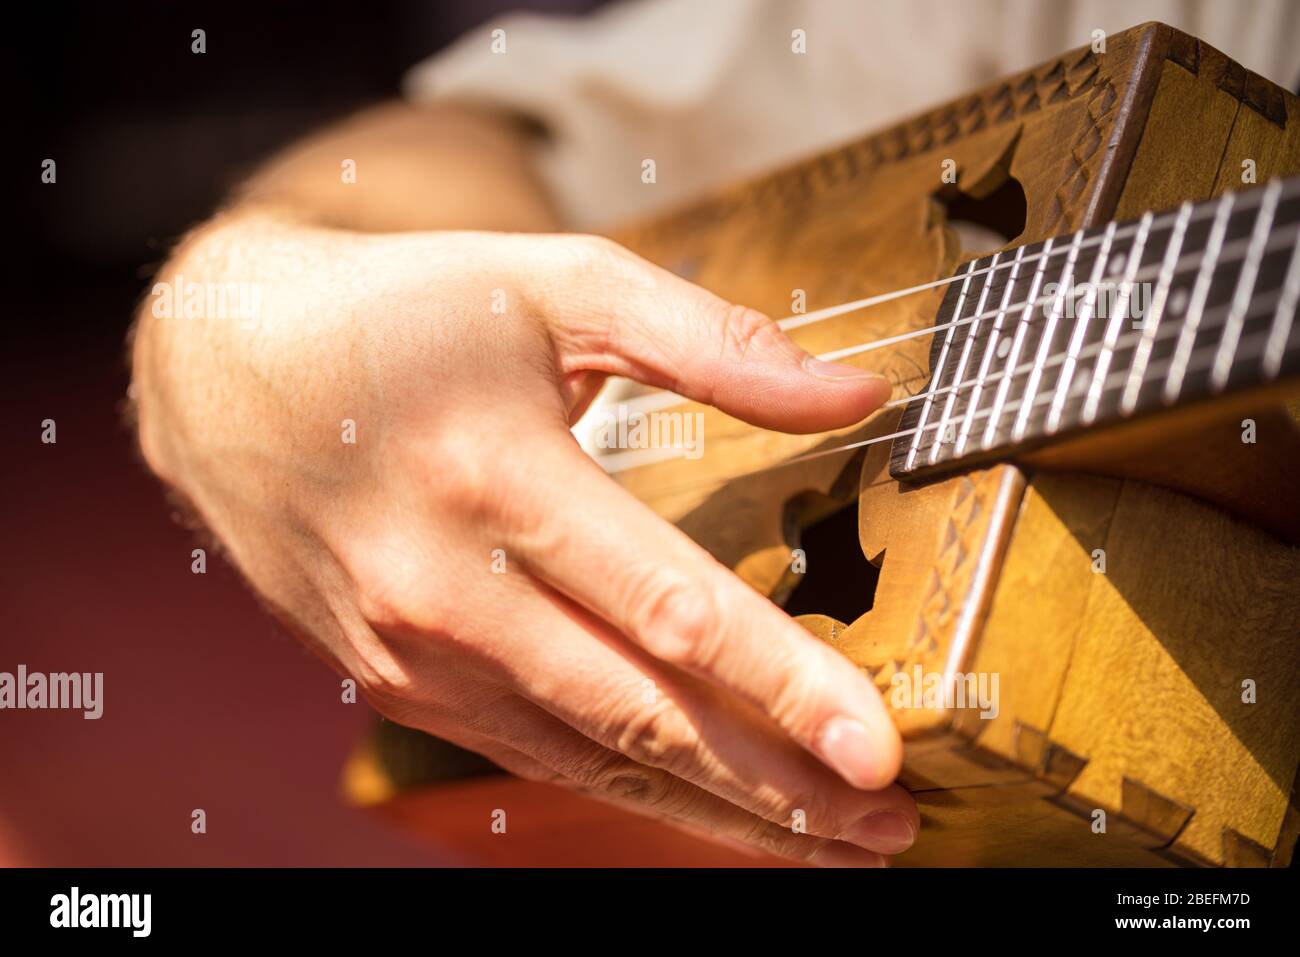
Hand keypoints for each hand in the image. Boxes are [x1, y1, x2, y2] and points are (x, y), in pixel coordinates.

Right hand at [132, 214, 916, 865]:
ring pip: (591, 761)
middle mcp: (448, 588)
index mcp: (497, 477)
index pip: (668, 607)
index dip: (781, 684)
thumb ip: (712, 341)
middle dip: (775, 784)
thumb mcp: (557, 283)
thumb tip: (855, 393)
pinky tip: (702, 800)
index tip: (879, 749)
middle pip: (640, 714)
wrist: (231, 372)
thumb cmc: (405, 314)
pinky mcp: (401, 682)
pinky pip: (534, 755)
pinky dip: (629, 787)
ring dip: (716, 808)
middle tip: (888, 829)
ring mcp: (416, 653)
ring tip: (826, 842)